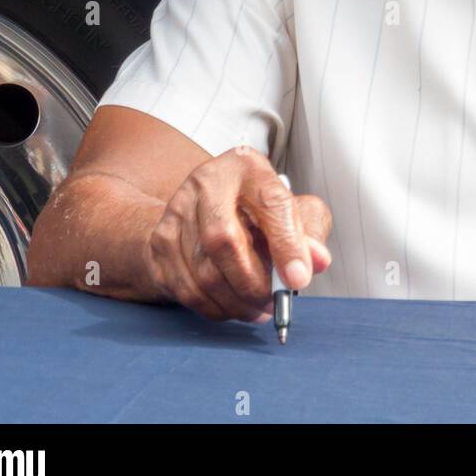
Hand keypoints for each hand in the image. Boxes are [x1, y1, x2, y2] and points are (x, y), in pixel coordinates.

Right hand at [145, 147, 331, 322]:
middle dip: (253, 282)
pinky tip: (233, 307)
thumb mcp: (291, 208)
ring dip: (235, 302)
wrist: (200, 206)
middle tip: (273, 301)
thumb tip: (316, 261)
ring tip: (258, 308)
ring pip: (202, 271)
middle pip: (224, 240)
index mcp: (247, 167)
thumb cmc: (255, 208)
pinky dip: (214, 308)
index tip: (299, 279)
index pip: (270, 204)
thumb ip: (309, 231)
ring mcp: (176, 212)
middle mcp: (206, 183)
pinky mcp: (159, 243)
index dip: (286, 244)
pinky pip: (186, 289)